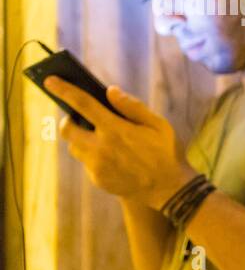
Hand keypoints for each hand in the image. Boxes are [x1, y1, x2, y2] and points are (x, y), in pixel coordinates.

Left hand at [47, 77, 195, 208]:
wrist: (169, 189)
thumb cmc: (166, 153)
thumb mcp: (159, 125)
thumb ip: (133, 107)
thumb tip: (111, 91)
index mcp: (116, 129)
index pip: (83, 104)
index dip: (65, 90)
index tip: (50, 81)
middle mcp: (101, 147)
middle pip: (67, 129)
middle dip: (68, 121)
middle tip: (81, 119)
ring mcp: (97, 165)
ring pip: (75, 147)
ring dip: (82, 140)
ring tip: (102, 141)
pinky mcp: (97, 179)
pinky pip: (87, 163)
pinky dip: (94, 156)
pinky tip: (114, 159)